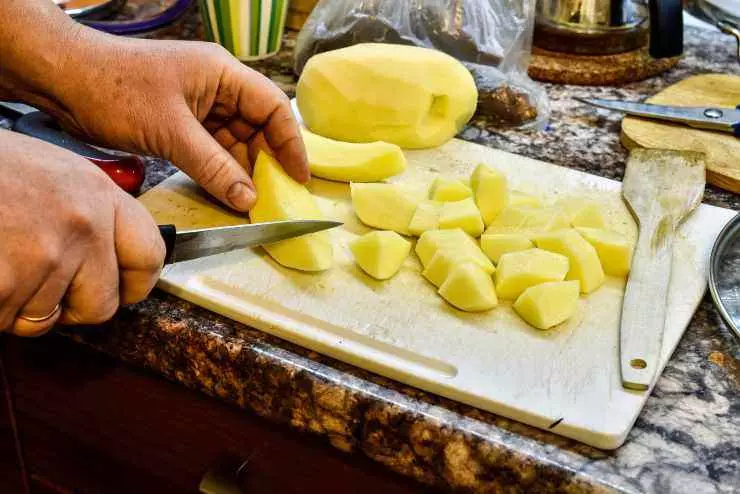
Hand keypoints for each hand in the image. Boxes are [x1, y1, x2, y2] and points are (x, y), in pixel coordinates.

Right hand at [0, 131, 164, 336]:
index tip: (123, 289)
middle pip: (102, 304)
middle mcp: (82, 226)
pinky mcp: (7, 283)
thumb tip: (108, 255)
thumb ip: (88, 212)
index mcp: (99, 194)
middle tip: (43, 286)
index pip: (150, 255)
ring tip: (2, 261)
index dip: (136, 283)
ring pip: (46, 318)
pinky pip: (7, 320)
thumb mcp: (52, 173)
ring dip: (20, 305)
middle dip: (71, 307)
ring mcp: (45, 257)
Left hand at [50, 34, 308, 211]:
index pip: (273, 107)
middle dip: (266, 163)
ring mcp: (198, 106)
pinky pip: (212, 150)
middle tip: (275, 198)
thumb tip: (249, 199)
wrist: (63, 81)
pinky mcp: (181, 123)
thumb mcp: (170, 132)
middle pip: (258, 128)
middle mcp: (216, 88)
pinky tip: (225, 194)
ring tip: (250, 203)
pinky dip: (219, 172)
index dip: (291, 143)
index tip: (299, 177)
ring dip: (241, 172)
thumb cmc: (114, 89)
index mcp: (222, 74)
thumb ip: (213, 167)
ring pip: (235, 143)